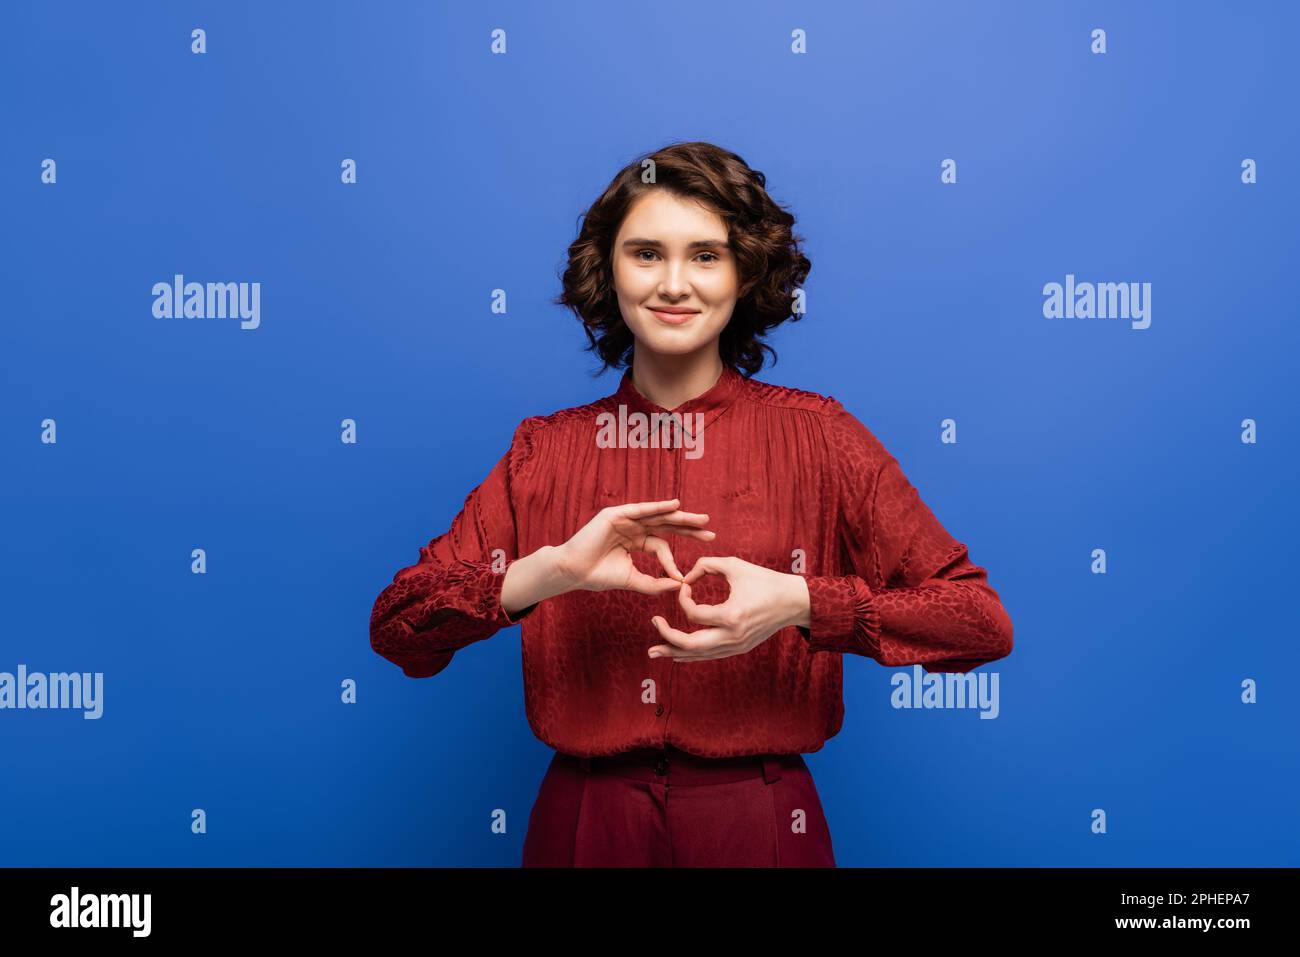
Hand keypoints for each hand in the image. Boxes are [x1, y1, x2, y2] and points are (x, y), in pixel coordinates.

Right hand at [552, 498, 713, 595]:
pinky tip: (676, 506)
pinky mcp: (616, 514)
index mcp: (636, 541)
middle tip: (711, 532)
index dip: (673, 560)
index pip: (662, 546)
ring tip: (702, 520)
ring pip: (658, 516)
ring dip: (680, 517)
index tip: (683, 577)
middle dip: (688, 529)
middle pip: (666, 526)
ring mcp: (625, 519)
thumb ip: (655, 583)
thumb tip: (679, 585)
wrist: (574, 572)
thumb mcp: (633, 580)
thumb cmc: (598, 576)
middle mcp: (633, 527)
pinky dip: (659, 507)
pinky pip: (642, 509)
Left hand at [647, 556, 810, 660]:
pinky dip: (691, 654)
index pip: (693, 614)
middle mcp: (732, 637)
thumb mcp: (735, 565)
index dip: (683, 599)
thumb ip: (706, 565)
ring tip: (654, 652)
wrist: (794, 602)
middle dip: (667, 637)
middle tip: (653, 623)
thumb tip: (684, 577)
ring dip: (674, 652)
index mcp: (731, 616)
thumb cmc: (765, 580)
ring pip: (698, 655)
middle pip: (690, 645)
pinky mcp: (739, 649)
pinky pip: (709, 655)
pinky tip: (676, 653)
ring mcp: (736, 646)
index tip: (685, 585)